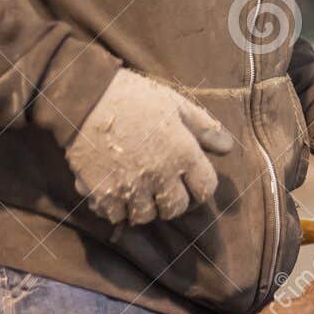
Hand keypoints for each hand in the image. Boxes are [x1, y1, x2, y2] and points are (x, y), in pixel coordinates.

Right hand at [65, 69, 234, 224]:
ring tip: (138, 187)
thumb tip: (228, 149)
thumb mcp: (176, 104)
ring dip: (144, 206)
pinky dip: (117, 208)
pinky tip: (115, 189)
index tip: (189, 181)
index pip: (205, 190)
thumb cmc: (135, 97)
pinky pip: (116, 216)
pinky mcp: (103, 193)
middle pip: (176, 209)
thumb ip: (204, 128)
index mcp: (183, 152)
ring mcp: (131, 186)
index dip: (200, 187)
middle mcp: (161, 174)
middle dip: (173, 200)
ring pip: (146, 216)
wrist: (86, 97)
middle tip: (162, 186)